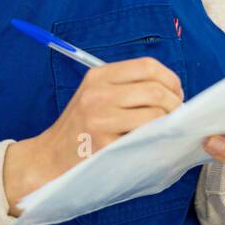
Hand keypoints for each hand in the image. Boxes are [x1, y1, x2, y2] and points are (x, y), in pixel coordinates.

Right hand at [5, 57, 183, 214]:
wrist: (48, 159)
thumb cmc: (79, 129)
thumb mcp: (95, 95)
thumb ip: (126, 88)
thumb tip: (171, 91)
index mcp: (99, 76)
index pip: (147, 66)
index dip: (170, 79)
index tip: (176, 93)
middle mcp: (98, 93)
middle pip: (155, 90)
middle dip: (175, 104)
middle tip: (176, 117)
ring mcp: (100, 119)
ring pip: (155, 114)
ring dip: (169, 124)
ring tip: (166, 131)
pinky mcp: (104, 144)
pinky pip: (145, 138)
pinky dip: (157, 140)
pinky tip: (154, 143)